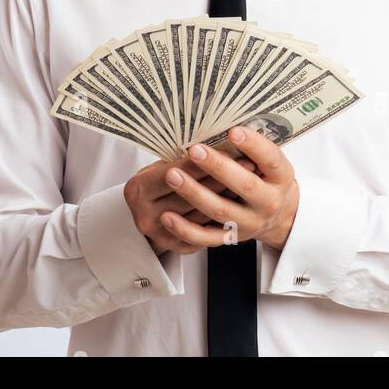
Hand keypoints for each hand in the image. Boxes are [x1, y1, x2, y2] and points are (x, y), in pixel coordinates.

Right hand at [124, 154, 256, 256]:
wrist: (152, 209)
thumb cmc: (160, 179)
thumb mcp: (163, 163)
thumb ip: (183, 158)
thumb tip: (219, 141)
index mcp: (137, 190)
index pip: (174, 173)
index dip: (202, 162)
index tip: (228, 149)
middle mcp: (145, 216)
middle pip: (189, 196)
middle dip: (220, 177)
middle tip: (248, 163)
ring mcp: (160, 235)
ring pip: (201, 215)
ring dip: (228, 195)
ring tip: (251, 178)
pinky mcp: (177, 247)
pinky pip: (206, 233)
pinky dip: (225, 215)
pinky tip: (242, 199)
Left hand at [158, 126, 298, 250]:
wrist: (281, 217)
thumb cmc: (268, 178)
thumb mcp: (271, 160)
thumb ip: (253, 147)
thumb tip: (222, 121)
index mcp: (281, 177)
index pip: (271, 160)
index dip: (254, 146)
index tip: (233, 131)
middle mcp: (268, 202)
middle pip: (244, 186)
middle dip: (218, 168)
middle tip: (195, 150)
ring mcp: (249, 223)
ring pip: (220, 210)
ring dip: (194, 194)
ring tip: (172, 176)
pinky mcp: (231, 238)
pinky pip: (205, 237)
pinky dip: (185, 229)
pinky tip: (167, 216)